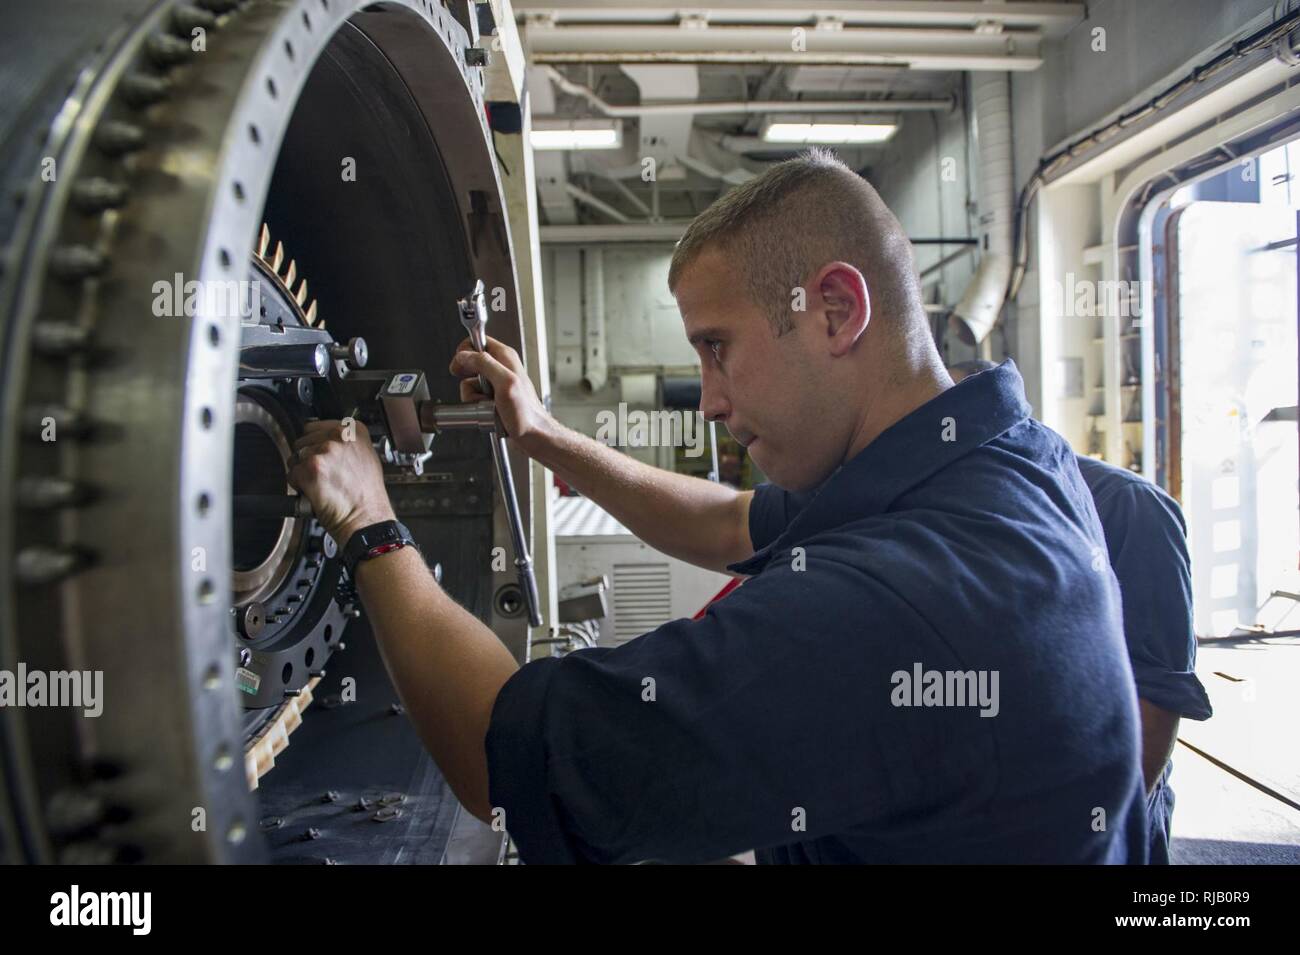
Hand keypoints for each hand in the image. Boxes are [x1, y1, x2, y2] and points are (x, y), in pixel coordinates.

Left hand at [288, 418, 395, 547]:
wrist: (367, 519)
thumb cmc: (367, 496)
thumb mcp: (366, 458)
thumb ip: (345, 444)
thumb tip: (325, 440)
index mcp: (354, 431)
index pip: (314, 426)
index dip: (314, 444)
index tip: (321, 455)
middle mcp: (339, 437)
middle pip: (302, 441)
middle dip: (307, 459)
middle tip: (325, 475)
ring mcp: (325, 451)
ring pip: (295, 458)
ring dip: (303, 473)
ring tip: (322, 484)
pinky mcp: (311, 469)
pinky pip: (292, 475)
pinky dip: (299, 486)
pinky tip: (316, 492)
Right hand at [449, 336, 554, 455]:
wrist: (533, 436)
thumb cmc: (526, 413)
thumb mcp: (505, 383)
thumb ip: (484, 365)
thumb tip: (464, 356)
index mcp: (505, 357)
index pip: (475, 341)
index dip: (464, 353)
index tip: (460, 367)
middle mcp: (501, 368)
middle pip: (469, 365)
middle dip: (467, 381)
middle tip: (479, 392)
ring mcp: (497, 384)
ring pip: (470, 384)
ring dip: (474, 398)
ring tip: (489, 406)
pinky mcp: (494, 398)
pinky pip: (475, 398)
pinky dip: (477, 407)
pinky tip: (489, 412)